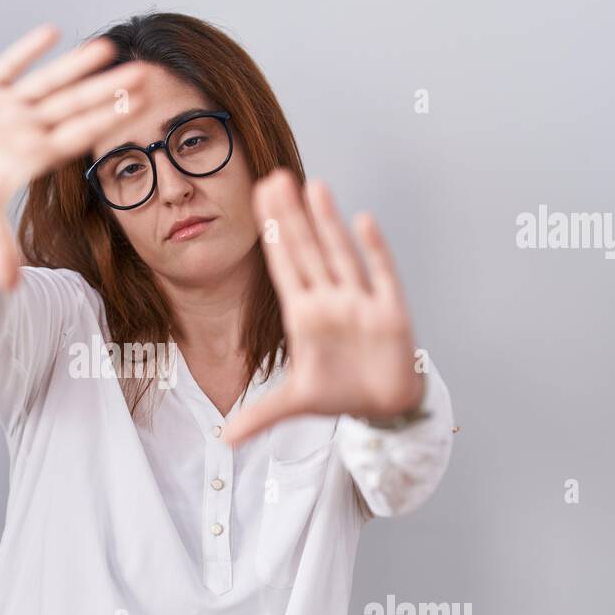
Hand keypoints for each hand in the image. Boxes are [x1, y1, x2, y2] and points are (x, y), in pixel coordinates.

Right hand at [0, 23, 148, 290]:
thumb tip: (10, 288)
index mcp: (35, 156)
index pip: (78, 136)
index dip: (106, 122)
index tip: (137, 111)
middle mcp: (29, 127)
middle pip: (74, 105)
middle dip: (106, 90)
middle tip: (143, 73)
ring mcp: (8, 107)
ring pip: (49, 81)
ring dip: (75, 65)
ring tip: (107, 46)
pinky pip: (8, 66)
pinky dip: (26, 50)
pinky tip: (51, 31)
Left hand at [221, 169, 425, 446]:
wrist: (385, 407)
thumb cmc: (341, 393)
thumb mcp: (295, 405)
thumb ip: (260, 416)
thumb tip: (223, 438)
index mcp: (304, 316)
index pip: (283, 267)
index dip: (271, 234)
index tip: (257, 199)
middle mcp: (330, 302)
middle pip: (307, 250)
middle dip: (290, 216)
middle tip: (273, 176)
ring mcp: (360, 303)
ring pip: (340, 254)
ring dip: (327, 222)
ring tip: (311, 186)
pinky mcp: (391, 313)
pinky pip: (382, 275)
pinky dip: (374, 250)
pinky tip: (362, 220)